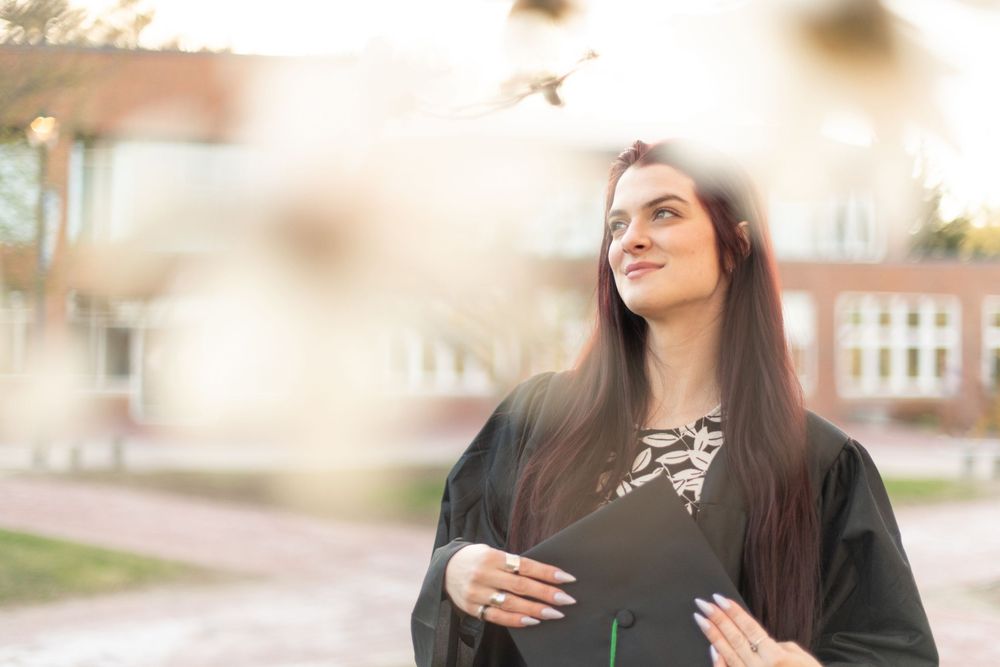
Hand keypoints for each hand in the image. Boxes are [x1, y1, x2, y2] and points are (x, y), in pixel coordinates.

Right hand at [444, 543, 577, 627]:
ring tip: (554, 613)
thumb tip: (544, 576)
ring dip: (535, 610)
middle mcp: (484, 574)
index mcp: (492, 556)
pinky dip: (515, 620)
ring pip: (511, 603)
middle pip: (521, 586)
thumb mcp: (491, 552)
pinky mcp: (472, 608)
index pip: (525, 565)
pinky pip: (497, 617)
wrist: (444, 568)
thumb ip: (512, 563)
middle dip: (546, 593)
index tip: (567, 578)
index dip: (547, 572)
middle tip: (566, 600)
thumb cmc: (476, 558)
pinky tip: (532, 621)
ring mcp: (477, 593)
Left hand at [693, 594, 821, 666]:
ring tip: (700, 619)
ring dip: (713, 635)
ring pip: (728, 654)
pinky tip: (710, 647)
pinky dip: (718, 661)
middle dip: (718, 619)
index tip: (719, 598)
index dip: (734, 612)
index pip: (750, 628)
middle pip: (735, 639)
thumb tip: (762, 640)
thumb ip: (781, 647)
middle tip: (702, 603)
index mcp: (777, 657)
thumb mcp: (803, 659)